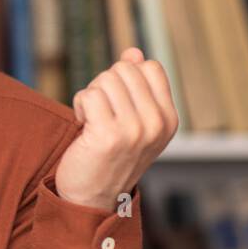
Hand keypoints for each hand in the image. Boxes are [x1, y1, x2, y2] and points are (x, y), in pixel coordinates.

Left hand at [54, 48, 177, 211]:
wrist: (91, 197)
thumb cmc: (107, 155)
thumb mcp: (131, 120)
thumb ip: (135, 85)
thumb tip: (133, 51)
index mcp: (168, 119)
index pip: (150, 67)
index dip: (125, 78)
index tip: (117, 104)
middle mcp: (156, 124)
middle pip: (124, 70)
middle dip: (104, 86)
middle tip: (100, 114)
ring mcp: (135, 130)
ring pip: (105, 80)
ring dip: (90, 97)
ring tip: (92, 122)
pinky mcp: (108, 135)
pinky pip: (88, 95)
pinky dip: (79, 106)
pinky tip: (83, 127)